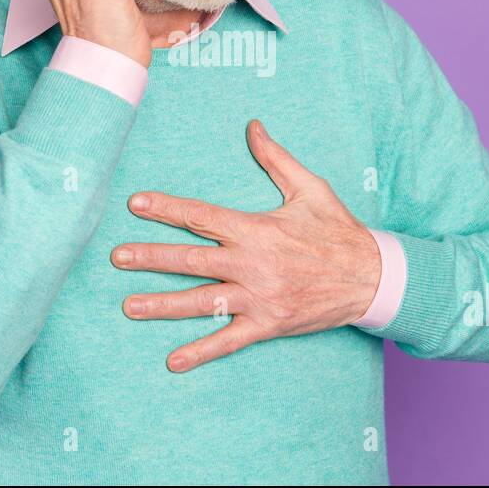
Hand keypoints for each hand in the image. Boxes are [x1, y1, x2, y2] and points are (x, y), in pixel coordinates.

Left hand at [111, 119, 382, 371]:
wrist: (371, 277)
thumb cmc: (338, 230)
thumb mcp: (309, 187)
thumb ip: (275, 158)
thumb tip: (253, 126)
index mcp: (256, 228)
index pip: (202, 216)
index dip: (166, 209)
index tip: (135, 203)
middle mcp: (252, 263)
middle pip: (190, 260)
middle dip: (150, 258)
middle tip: (116, 257)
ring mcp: (258, 297)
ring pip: (201, 301)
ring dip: (162, 305)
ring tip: (128, 306)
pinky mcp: (268, 323)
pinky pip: (229, 341)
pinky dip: (201, 352)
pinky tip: (173, 361)